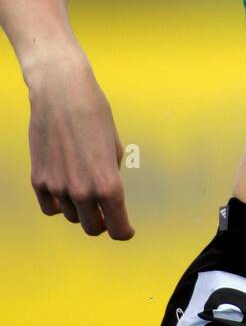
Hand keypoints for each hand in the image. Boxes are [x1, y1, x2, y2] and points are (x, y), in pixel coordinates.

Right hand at [27, 53, 134, 237]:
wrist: (61, 94)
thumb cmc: (93, 114)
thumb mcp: (115, 146)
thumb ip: (111, 175)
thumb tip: (106, 192)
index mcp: (108, 184)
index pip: (118, 228)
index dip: (124, 231)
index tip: (125, 230)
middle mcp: (82, 191)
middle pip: (93, 228)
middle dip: (102, 223)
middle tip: (106, 213)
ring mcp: (58, 188)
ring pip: (72, 217)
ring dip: (80, 210)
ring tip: (84, 190)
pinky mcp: (39, 180)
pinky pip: (50, 208)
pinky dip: (59, 205)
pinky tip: (65, 192)